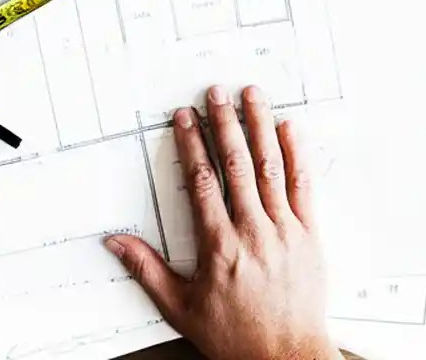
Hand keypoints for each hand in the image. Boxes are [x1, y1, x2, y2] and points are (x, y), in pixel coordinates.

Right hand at [106, 86, 338, 359]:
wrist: (287, 358)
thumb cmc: (235, 336)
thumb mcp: (180, 307)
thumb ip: (146, 269)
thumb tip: (115, 242)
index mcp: (219, 246)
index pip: (202, 181)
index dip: (191, 143)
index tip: (184, 117)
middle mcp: (254, 232)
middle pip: (236, 164)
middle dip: (224, 123)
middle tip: (215, 92)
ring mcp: (286, 231)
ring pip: (271, 167)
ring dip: (259, 127)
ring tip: (252, 96)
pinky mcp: (310, 236)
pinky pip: (304, 187)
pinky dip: (297, 155)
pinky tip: (290, 129)